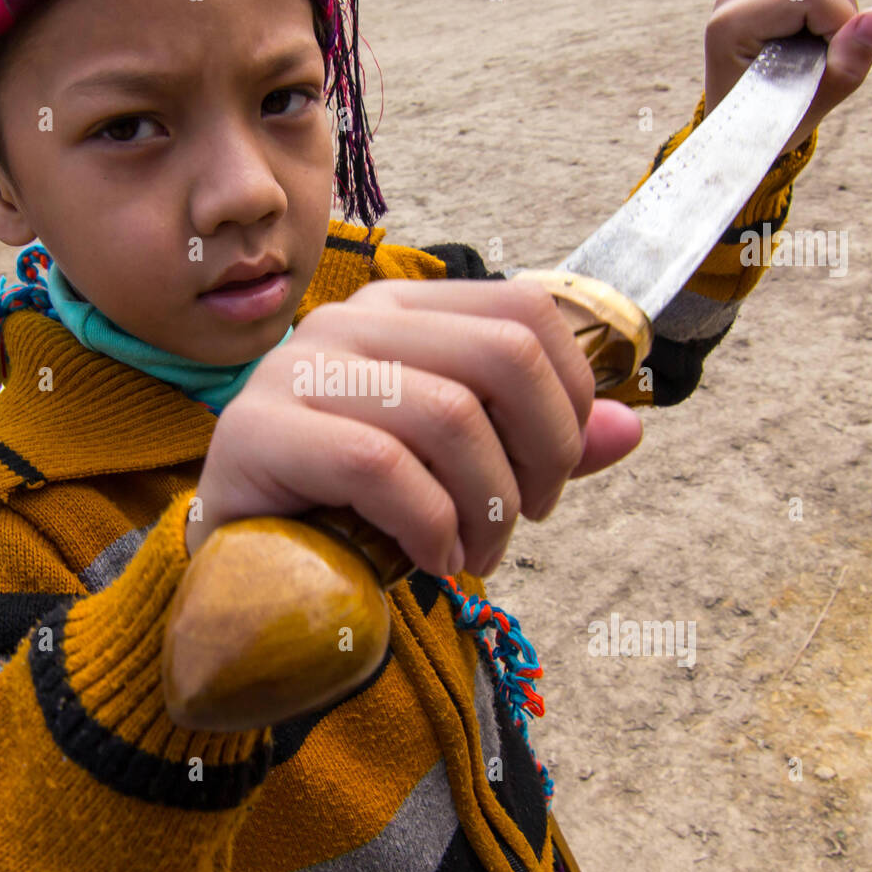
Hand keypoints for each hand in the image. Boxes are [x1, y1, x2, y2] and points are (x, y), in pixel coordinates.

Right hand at [186, 279, 642, 576]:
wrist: (242, 560)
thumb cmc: (353, 508)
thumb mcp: (459, 468)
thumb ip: (537, 443)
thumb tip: (630, 427)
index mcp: (400, 311)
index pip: (526, 311)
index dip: (572, 395)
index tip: (554, 471)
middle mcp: (348, 323)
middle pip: (503, 356)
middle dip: (543, 453)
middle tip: (527, 516)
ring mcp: (296, 369)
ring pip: (448, 416)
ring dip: (488, 505)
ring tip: (476, 552)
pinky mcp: (258, 431)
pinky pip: (381, 467)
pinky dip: (430, 524)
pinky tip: (433, 558)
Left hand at [703, 0, 871, 152]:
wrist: (736, 130)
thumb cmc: (765, 125)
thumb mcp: (811, 106)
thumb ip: (848, 66)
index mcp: (731, 23)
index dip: (839, 26)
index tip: (828, 65)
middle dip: (842, 19)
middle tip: (821, 62)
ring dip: (838, 15)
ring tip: (813, 56)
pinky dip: (830, 10)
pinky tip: (809, 43)